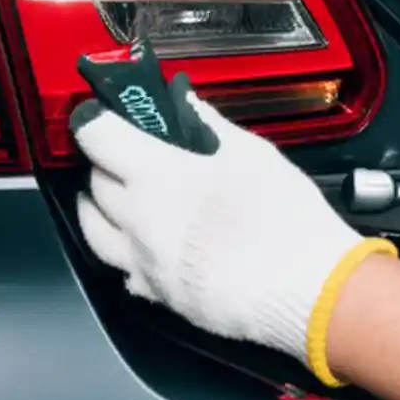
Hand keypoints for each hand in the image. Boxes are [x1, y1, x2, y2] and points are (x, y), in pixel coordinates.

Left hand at [69, 74, 394, 384]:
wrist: (306, 289)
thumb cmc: (282, 215)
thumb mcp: (251, 153)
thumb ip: (209, 125)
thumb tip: (184, 103)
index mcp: (155, 176)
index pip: (98, 137)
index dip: (93, 120)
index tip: (97, 115)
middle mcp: (138, 220)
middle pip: (96, 183)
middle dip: (104, 163)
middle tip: (121, 153)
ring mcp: (144, 263)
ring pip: (95, 232)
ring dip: (97, 209)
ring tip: (107, 198)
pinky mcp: (160, 296)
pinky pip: (125, 271)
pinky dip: (125, 254)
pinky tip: (139, 248)